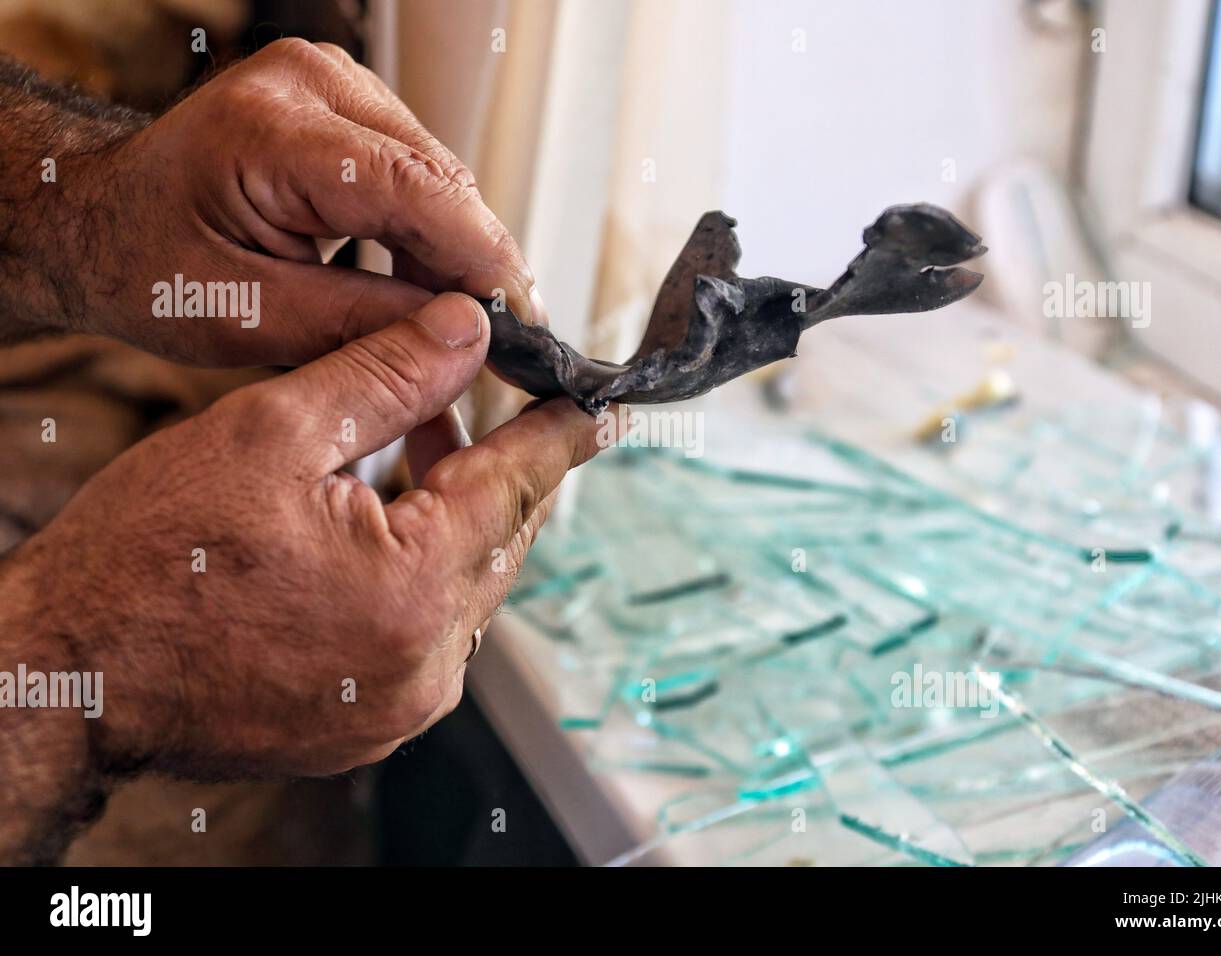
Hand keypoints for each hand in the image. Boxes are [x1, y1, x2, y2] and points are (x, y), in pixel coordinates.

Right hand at [2, 294, 599, 782]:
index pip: (517, 487)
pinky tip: (378, 529)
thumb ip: (386, 375)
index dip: (557, 434)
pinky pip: (427, 635)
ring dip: (450, 519)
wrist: (74, 674)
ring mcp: (400, 706)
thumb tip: (466, 330)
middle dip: (487, 467)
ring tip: (408, 451)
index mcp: (414, 590)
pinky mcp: (369, 724)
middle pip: (497, 541)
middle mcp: (425, 665)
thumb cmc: (146, 558)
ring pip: (465, 589)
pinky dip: (418, 577)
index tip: (597, 407)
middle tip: (457, 404)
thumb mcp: (270, 433)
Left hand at [28, 39, 542, 365]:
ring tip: (455, 326)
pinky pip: (416, 171)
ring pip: (438, 178)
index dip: (481, 257)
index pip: (415, 188)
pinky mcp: (345, 103)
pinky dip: (428, 231)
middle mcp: (310, 83)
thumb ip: (362, 322)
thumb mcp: (251, 317)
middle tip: (496, 345)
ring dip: (454, 253)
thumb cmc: (151, 265)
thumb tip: (461, 334)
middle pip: (438, 180)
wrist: (103, 218)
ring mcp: (331, 83)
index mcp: (271, 130)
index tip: (522, 320)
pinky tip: (424, 285)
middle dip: (474, 264)